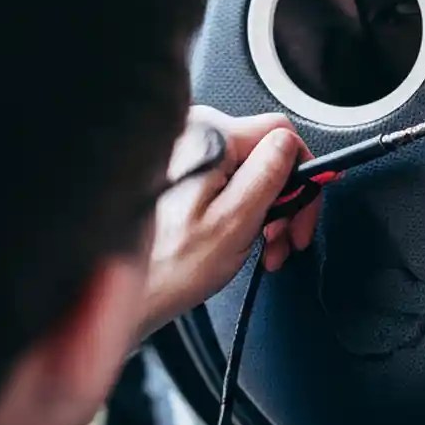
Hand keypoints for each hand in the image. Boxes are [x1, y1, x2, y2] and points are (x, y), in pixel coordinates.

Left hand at [139, 107, 319, 333]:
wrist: (121, 292)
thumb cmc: (166, 268)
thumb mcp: (235, 221)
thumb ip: (269, 175)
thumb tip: (291, 145)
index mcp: (209, 137)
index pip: (281, 133)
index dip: (303, 176)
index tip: (304, 210)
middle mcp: (193, 133)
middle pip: (266, 153)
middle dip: (284, 200)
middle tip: (283, 240)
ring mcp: (183, 151)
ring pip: (248, 170)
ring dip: (264, 211)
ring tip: (261, 249)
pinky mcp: (179, 171)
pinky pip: (226, 180)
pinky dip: (240, 209)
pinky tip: (238, 240)